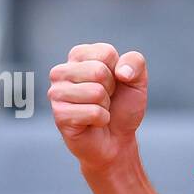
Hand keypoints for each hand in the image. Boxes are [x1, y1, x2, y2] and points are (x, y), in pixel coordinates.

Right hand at [47, 44, 147, 171]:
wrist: (117, 140)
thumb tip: (122, 72)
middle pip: (99, 71)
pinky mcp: (59, 114)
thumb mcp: (137, 80)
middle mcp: (61, 71)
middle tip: (105, 100)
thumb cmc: (122, 107)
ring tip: (98, 110)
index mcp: (78, 55)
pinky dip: (102, 119)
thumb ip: (135, 62)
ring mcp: (57, 93)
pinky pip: (93, 112)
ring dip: (105, 106)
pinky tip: (93, 123)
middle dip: (111, 90)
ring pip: (96, 92)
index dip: (118, 72)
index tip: (113, 84)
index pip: (106, 53)